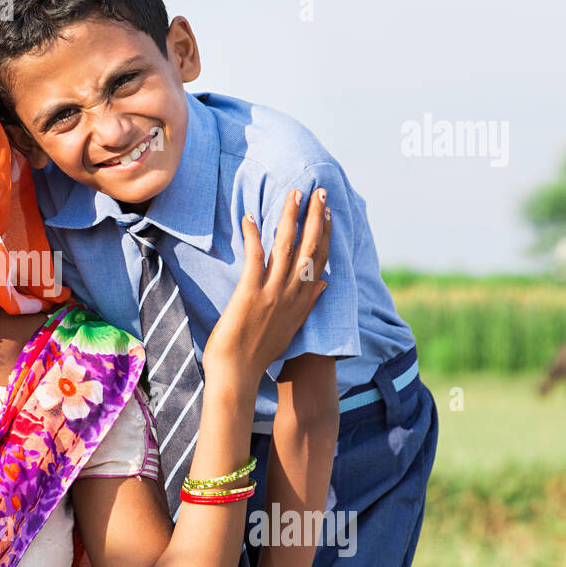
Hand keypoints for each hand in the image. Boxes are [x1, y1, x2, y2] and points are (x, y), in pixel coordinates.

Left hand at [203, 189, 330, 385]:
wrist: (237, 374)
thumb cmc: (258, 352)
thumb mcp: (291, 327)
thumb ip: (307, 304)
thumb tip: (324, 285)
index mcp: (303, 302)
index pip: (321, 261)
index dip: (326, 234)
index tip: (328, 213)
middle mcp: (292, 294)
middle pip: (311, 248)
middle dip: (317, 217)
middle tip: (320, 192)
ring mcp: (272, 293)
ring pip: (288, 247)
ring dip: (291, 217)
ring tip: (294, 194)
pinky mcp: (250, 293)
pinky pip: (255, 257)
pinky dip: (254, 235)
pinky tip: (251, 217)